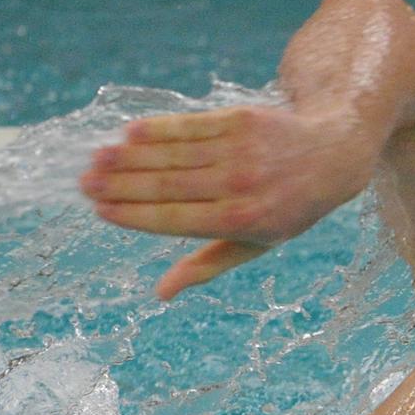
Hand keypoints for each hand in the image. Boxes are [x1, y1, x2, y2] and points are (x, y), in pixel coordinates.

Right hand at [79, 104, 380, 298]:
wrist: (330, 155)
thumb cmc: (284, 209)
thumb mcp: (254, 245)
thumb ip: (205, 266)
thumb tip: (160, 294)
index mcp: (241, 223)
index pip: (175, 219)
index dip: (135, 215)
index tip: (100, 210)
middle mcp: (241, 186)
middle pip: (168, 186)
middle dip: (121, 185)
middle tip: (84, 183)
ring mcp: (242, 151)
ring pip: (174, 154)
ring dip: (130, 155)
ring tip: (97, 158)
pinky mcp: (241, 120)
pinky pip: (191, 125)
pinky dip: (159, 129)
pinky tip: (130, 133)